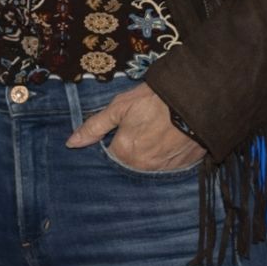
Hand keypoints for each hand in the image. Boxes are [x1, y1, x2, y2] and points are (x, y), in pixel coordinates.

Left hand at [66, 82, 206, 170]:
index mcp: (126, 153)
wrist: (196, 98)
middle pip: (130, 161)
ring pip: (149, 163)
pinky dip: (167, 153)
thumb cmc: (153, 100)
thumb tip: (71, 143)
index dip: (113, 139)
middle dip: (130, 147)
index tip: (121, 127)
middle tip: (140, 127)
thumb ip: (94, 127)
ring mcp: (168, 167)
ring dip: (149, 151)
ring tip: (156, 131)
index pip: (110, 154)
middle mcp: (146, 166)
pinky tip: (170, 138)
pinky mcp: (187, 164)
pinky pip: (170, 163)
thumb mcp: (118, 108)